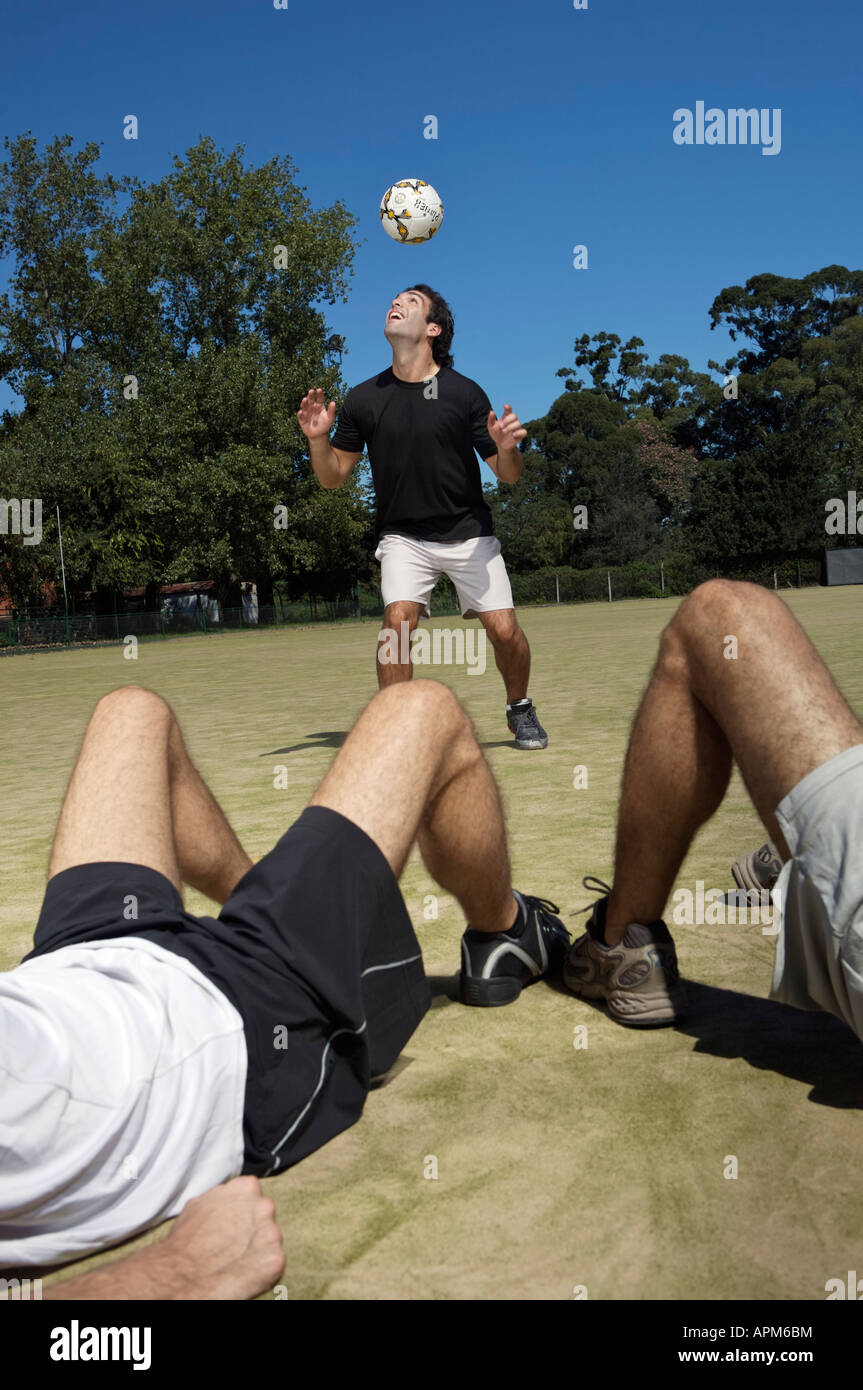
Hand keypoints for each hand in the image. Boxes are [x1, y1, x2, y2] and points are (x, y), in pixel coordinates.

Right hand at [166, 1175, 284, 1299]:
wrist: (181, 1276)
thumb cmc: (185, 1242)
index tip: (233, 1224)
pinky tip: (242, 1274)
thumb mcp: (199, 1204)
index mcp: (246, 1188)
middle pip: (264, 1216)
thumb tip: (227, 1199)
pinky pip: (273, 1264)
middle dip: (253, 1229)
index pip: (253, 1194)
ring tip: (235, 1261)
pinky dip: (261, 1271)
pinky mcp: (275, 1261)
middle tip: (233, 1245)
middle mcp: (264, 1207)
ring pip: (270, 1241)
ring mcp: (272, 1234)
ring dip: (258, 1250)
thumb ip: (221, 1197)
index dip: (242, 1211)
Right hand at [297, 387, 336, 440]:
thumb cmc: (325, 425)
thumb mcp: (330, 418)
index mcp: (319, 405)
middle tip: (311, 391)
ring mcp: (306, 412)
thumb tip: (333, 402)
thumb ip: (331, 410)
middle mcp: (312, 407)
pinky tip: (301, 412)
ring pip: (304, 406)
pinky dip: (300, 414)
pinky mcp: (302, 419)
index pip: (319, 398)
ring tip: (305, 399)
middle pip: (311, 400)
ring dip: (304, 402)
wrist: (319, 434)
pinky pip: (300, 416)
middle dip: (310, 395)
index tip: (319, 389)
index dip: (319, 394)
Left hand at [487, 403, 526, 452]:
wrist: (500, 445)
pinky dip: (519, 432)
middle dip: (507, 420)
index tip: (505, 406)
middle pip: (514, 416)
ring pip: (518, 423)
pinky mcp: (520, 435)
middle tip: (500, 426)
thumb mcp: (491, 427)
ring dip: (510, 427)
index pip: (509, 410)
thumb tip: (492, 412)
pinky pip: (524, 431)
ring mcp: (517, 428)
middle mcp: (512, 421)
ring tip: (503, 431)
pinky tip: (513, 435)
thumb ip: (491, 419)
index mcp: (506, 417)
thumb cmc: (496, 434)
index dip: (508, 407)